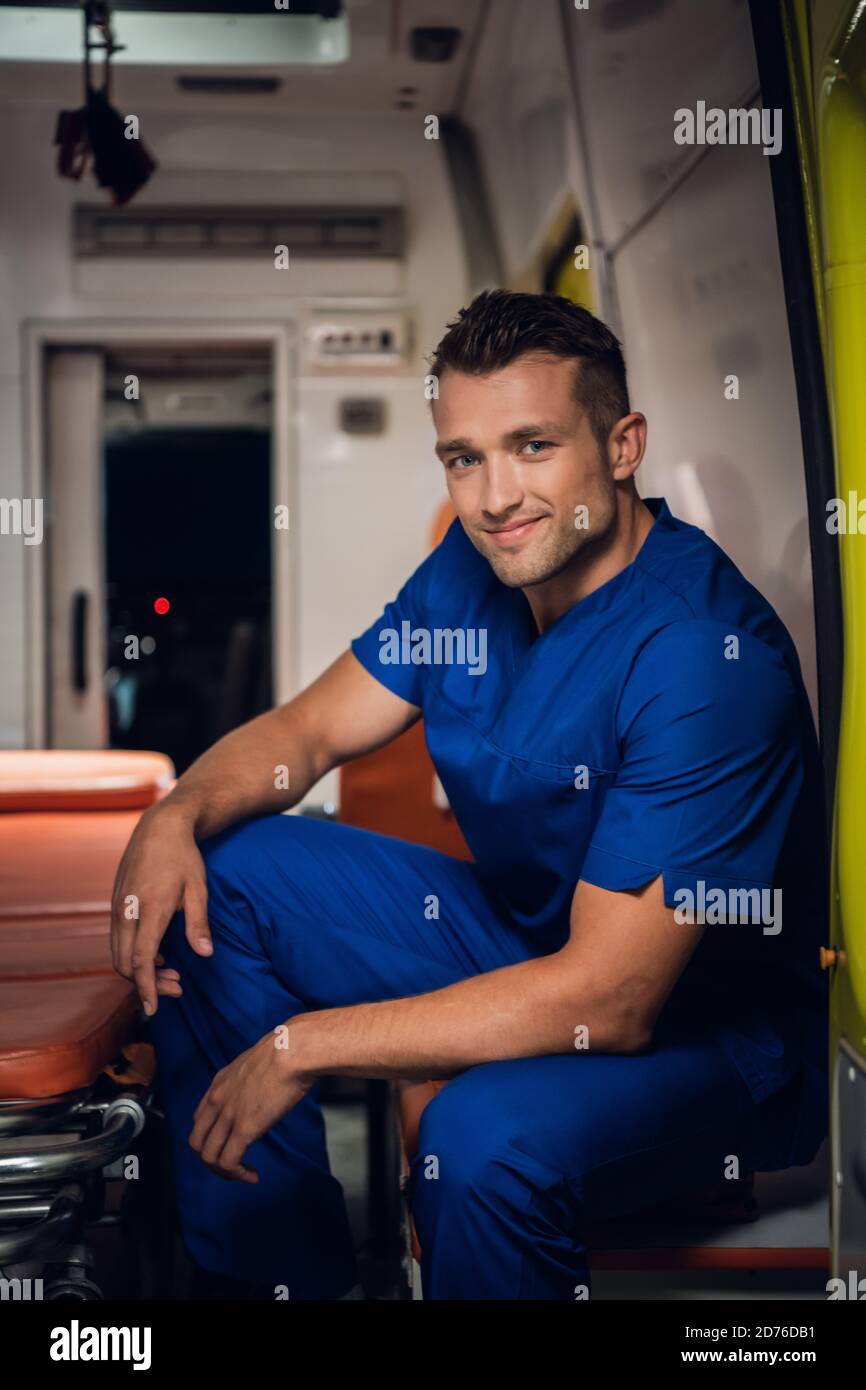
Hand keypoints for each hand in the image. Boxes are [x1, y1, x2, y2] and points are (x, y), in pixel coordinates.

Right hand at [111, 802, 212, 1015]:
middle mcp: (127, 910)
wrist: (159, 827)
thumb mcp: (198, 888)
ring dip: (140, 970)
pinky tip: (158, 955)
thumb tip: (205, 954)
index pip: (141, 959)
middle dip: (146, 984)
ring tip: (171, 974)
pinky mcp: (115, 903)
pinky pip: (118, 939)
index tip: (153, 1009)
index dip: (146, 987)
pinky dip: (133, 954)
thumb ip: (199, 923)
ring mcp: (117, 906)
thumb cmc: (184, 856)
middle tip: (177, 988)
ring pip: (118, 953)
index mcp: (150, 907)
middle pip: (125, 962)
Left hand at [189, 1027, 314, 1182]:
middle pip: (197, 1142)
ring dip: (224, 1172)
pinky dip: (238, 1174)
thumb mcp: (256, 1062)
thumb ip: (251, 1078)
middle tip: (234, 1165)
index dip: (212, 1137)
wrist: (293, 1050)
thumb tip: (263, 1086)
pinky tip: (253, 1175)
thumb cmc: (285, 1051)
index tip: (232, 1143)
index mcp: (219, 1084)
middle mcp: (217, 1100)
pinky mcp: (244, 1129)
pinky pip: (228, 1162)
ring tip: (244, 1174)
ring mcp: (228, 1116)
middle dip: (212, 1160)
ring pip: (208, 1156)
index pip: (199, 1120)